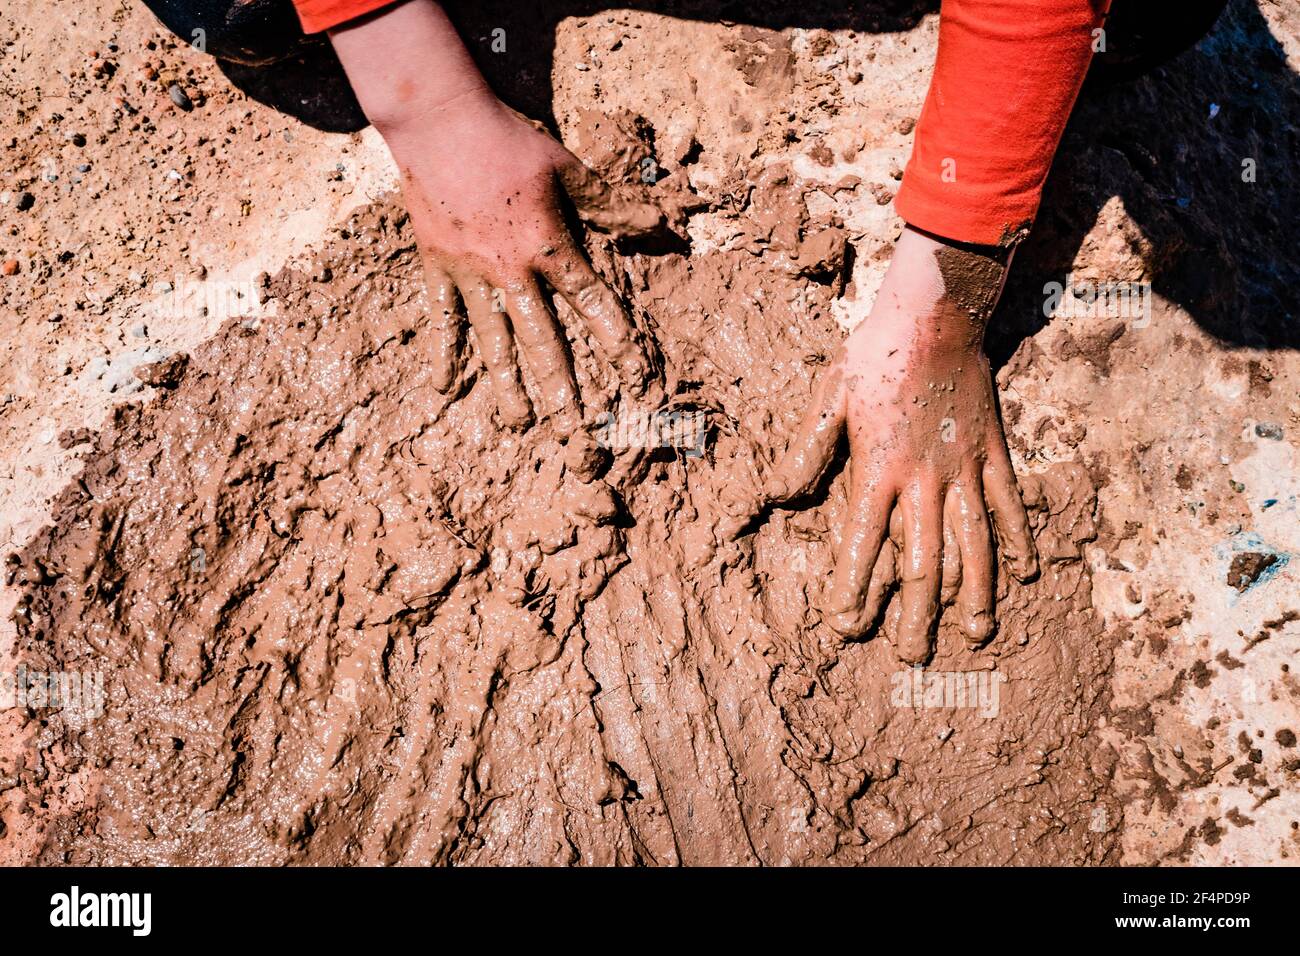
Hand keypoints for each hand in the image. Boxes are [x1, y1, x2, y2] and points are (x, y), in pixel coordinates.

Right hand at [330, 2, 664, 430]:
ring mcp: (471, 276)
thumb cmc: (508, 141)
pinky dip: (443, 354)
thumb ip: (614, 202)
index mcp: (549, 247)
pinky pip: (443, 320)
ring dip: (507, 389)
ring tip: (519, 426)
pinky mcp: (438, 269)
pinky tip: (443, 389)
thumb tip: (665, 222)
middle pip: (544, 344)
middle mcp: (511, 272)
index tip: (637, 380)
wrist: (437, 122)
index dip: (617, 342)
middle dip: (563, 395)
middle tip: (576, 440)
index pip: (592, 304)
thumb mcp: (567, 167)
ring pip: (494, 343)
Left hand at [739, 226, 1037, 662]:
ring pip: (973, 544)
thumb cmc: (874, 353)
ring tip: (975, 634)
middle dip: (915, 613)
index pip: (863, 544)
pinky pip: (1010, 505)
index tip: (846, 627)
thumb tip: (782, 499)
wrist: (936, 312)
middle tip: (911, 655)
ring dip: (975, 593)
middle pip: (922, 561)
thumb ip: (807, 451)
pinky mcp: (994, 452)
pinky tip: (1025, 574)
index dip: (854, 590)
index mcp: (878, 468)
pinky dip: (1019, 540)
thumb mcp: (828, 397)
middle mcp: (924, 478)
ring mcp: (964, 468)